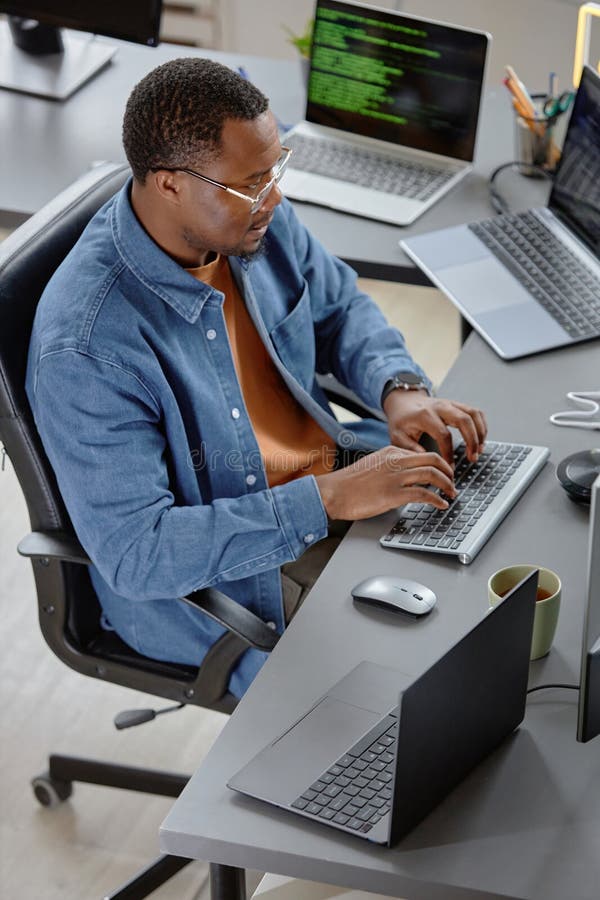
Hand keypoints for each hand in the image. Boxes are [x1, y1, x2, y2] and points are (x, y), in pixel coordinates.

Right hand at [315, 446, 455, 520]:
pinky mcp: (393, 494)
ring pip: (432, 475)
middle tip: (453, 482)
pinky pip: (423, 494)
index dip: (439, 464)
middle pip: (433, 460)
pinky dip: (436, 500)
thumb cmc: (349, 484)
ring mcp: (395, 477)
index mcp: (391, 452)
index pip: (423, 453)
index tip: (445, 474)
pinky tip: (441, 505)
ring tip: (451, 494)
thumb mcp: (373, 466)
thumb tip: (408, 479)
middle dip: (449, 472)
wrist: (333, 492)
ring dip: (447, 486)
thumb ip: (391, 467)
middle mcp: (395, 461)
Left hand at [383, 390, 486, 465]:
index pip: (443, 434)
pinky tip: (481, 440)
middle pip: (464, 420)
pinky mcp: (456, 404)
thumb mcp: (398, 435)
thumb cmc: (401, 420)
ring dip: (480, 433)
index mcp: (424, 415)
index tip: (450, 467)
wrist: (403, 401)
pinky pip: (475, 412)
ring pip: (473, 414)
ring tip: (480, 450)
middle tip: (473, 458)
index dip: (449, 452)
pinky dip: (481, 425)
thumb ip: (410, 449)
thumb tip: (427, 460)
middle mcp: (440, 407)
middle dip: (472, 440)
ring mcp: (450, 404)